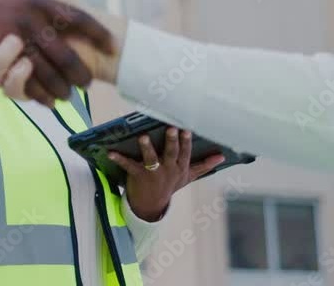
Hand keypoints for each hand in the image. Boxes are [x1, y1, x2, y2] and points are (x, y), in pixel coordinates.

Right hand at [0, 0, 113, 106]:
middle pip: (68, 54)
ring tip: (70, 93)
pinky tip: (49, 100)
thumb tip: (62, 4)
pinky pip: (27, 85)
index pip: (77, 17)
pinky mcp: (2, 65)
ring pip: (49, 75)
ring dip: (61, 87)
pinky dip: (39, 95)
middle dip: (81, 72)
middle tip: (89, 82)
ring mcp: (18, 44)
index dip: (97, 32)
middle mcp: (32, 21)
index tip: (113, 44)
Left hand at [108, 128, 225, 221]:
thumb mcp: (188, 176)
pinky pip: (129, 165)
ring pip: (152, 159)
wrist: (151, 205)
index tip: (186, 130)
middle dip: (172, 142)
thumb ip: (204, 165)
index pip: (185, 153)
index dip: (186, 142)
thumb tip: (223, 156)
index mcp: (180, 168)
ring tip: (143, 137)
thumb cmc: (170, 185)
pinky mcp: (138, 176)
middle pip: (171, 154)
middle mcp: (169, 170)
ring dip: (147, 148)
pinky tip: (111, 151)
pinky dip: (119, 158)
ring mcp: (154, 174)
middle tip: (171, 128)